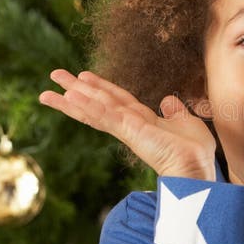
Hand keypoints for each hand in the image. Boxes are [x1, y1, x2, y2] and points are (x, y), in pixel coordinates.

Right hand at [39, 69, 216, 179]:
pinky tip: (70, 97)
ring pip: (95, 108)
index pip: (116, 99)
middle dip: (76, 89)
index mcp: (142, 120)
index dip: (100, 86)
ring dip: (71, 99)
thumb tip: (167, 100)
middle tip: (54, 75)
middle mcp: (130, 123)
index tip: (83, 75)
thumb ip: (174, 112)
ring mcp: (127, 128)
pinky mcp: (129, 131)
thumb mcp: (186, 122)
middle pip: (98, 101)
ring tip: (47, 91)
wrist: (196, 169)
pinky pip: (104, 115)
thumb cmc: (194, 152)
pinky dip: (87, 106)